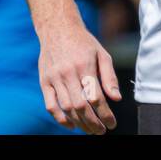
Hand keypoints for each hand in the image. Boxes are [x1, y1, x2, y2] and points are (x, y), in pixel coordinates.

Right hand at [37, 19, 120, 134]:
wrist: (57, 28)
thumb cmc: (84, 42)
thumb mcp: (102, 54)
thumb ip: (109, 77)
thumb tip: (116, 99)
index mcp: (85, 65)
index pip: (96, 97)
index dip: (105, 114)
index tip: (112, 124)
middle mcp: (68, 73)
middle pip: (81, 106)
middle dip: (93, 123)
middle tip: (101, 131)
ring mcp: (54, 78)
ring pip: (66, 108)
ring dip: (79, 123)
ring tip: (90, 129)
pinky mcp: (44, 81)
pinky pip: (50, 105)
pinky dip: (60, 119)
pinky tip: (71, 125)